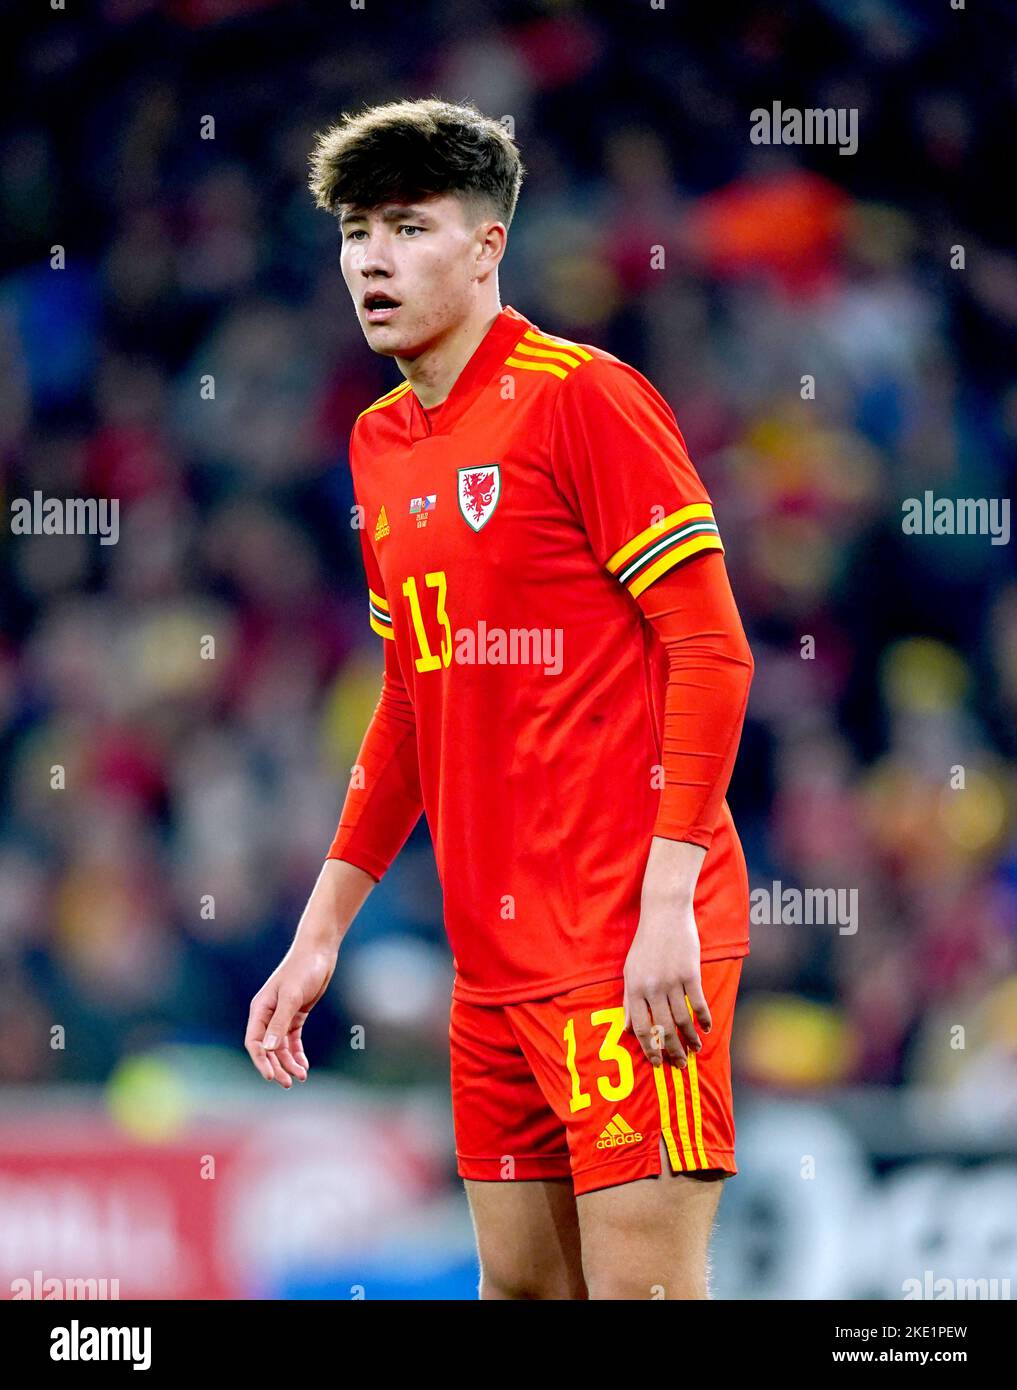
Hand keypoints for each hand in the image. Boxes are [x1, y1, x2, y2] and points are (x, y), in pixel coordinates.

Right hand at [245, 946, 336, 1087]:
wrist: (319, 953)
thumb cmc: (302, 970)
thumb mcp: (291, 996)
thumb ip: (280, 1023)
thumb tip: (267, 1049)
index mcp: (260, 1009)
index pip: (254, 1042)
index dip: (261, 1061)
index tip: (271, 1077)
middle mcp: (268, 1014)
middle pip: (267, 1048)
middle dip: (277, 1066)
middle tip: (289, 1083)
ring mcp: (282, 1015)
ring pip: (280, 1047)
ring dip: (289, 1062)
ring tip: (301, 1076)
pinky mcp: (296, 1014)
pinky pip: (292, 1040)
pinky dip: (296, 1053)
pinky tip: (304, 1065)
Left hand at [623, 838, 711, 1067]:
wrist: (664, 913)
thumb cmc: (645, 943)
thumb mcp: (630, 970)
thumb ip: (630, 1001)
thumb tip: (626, 1030)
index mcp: (634, 988)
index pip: (640, 1028)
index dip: (649, 1049)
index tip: (657, 1063)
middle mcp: (651, 988)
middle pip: (662, 1029)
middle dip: (671, 1051)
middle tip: (680, 1065)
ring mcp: (671, 981)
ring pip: (681, 1020)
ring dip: (689, 1039)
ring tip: (695, 1050)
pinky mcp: (690, 973)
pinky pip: (697, 1003)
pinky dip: (703, 1019)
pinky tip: (707, 1029)